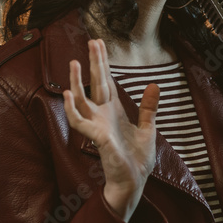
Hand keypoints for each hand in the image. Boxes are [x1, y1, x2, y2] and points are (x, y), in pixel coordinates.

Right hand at [62, 39, 158, 221]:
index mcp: (114, 111)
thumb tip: (153, 85)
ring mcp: (98, 126)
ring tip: (74, 62)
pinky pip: (80, 121)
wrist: (134, 182)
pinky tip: (69, 94)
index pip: (106, 82)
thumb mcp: (148, 129)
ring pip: (82, 100)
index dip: (102, 63)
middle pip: (96, 84)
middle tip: (92, 41)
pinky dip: (72, 108)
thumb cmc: (137, 159)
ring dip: (77, 81)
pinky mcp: (98, 138)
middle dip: (94, 63)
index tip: (99, 44)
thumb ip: (149, 108)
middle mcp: (102, 115)